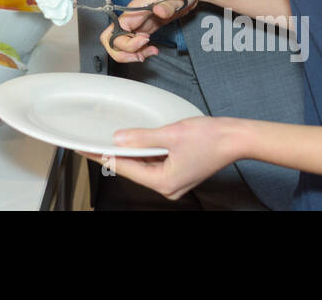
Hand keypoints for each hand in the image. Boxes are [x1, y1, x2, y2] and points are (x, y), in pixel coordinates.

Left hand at [79, 116, 241, 200]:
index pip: (125, 168)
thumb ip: (142, 138)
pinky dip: (144, 151)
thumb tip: (118, 139)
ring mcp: (174, 180)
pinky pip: (155, 162)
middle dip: (114, 154)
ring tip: (108, 139)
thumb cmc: (210, 137)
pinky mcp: (179, 171)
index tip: (86, 149)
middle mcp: (168, 186)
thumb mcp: (171, 134)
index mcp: (164, 182)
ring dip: (129, 152)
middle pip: (133, 168)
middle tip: (92, 142)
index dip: (104, 156)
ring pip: (143, 165)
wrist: (236, 137)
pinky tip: (133, 141)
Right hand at [100, 0, 214, 62]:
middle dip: (123, 52)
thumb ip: (168, 5)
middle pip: (114, 38)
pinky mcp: (148, 26)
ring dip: (132, 53)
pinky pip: (136, 42)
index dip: (127, 41)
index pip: (118, 29)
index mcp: (137, 7)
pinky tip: (154, 49)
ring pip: (123, 42)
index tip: (145, 40)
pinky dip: (141, 50)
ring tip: (149, 53)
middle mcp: (135, 15)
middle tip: (141, 54)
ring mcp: (140, 21)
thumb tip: (158, 10)